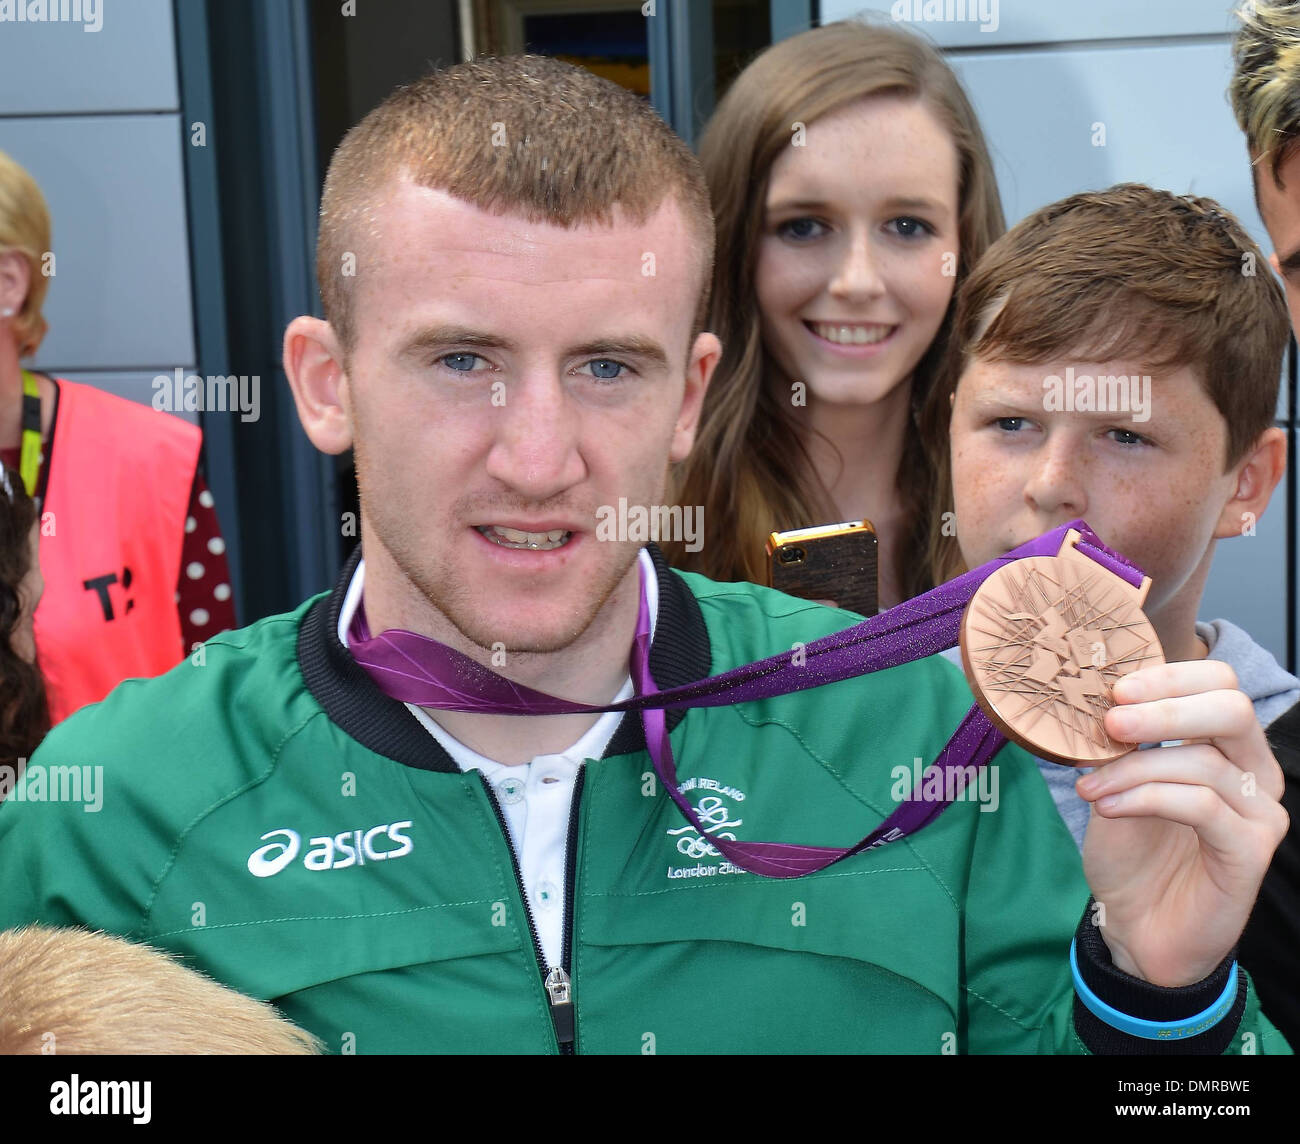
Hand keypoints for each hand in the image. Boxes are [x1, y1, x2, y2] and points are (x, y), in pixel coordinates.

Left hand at [1076, 659, 1287, 986]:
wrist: (1137, 924)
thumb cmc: (1131, 850)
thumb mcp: (1116, 782)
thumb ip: (1119, 743)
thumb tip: (1094, 698)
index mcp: (1227, 745)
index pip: (1221, 682)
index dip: (1171, 676)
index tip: (1115, 688)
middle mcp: (1255, 772)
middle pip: (1230, 709)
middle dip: (1163, 709)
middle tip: (1110, 721)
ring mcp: (1259, 812)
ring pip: (1203, 761)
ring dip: (1135, 767)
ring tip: (1091, 786)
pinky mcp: (1251, 851)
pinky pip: (1200, 806)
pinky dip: (1145, 798)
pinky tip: (1107, 808)